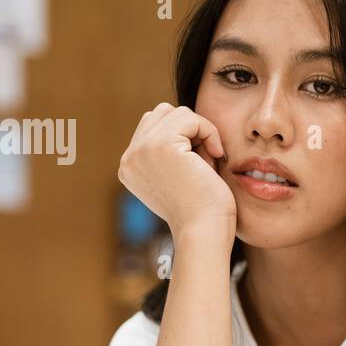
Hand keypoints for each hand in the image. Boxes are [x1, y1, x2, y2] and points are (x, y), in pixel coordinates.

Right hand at [117, 103, 234, 241]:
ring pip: (176, 113)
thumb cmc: (203, 211)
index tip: (199, 165)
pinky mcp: (161, 146)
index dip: (184, 137)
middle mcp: (130, 158)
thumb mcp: (178, 177)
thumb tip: (184, 122)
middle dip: (190, 130)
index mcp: (130, 167)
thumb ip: (172, 153)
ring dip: (201, 132)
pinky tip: (216, 156)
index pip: (153, 127)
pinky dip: (210, 132)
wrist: (205, 232)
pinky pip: (191, 119)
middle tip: (205, 159)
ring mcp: (142, 150)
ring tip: (209, 161)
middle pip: (162, 113)